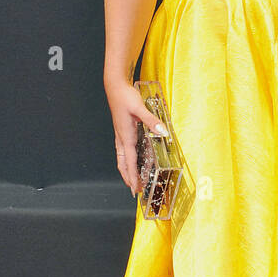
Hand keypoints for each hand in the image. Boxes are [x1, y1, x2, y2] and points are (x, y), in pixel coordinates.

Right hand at [106, 79, 169, 196]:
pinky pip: (124, 150)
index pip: (129, 162)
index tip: (135, 188)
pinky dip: (127, 160)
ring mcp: (121, 134)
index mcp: (125, 136)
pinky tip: (133, 160)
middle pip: (123, 163)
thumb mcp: (140, 108)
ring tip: (133, 179)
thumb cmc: (125, 96)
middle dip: (128, 177)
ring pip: (122, 158)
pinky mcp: (122, 130)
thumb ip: (151, 120)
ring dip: (127, 170)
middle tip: (135, 189)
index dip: (132, 176)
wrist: (115, 86)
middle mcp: (121, 138)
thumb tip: (162, 132)